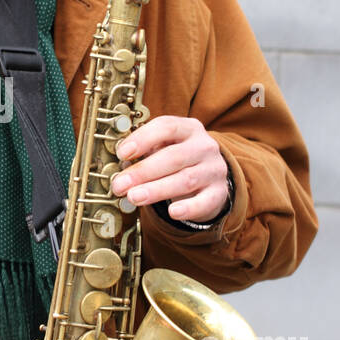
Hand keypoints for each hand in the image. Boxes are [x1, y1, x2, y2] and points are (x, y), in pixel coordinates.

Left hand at [110, 116, 229, 223]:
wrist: (209, 179)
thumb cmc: (178, 161)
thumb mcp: (164, 148)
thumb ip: (145, 152)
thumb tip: (121, 165)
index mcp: (188, 129)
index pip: (166, 127)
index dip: (143, 139)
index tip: (122, 153)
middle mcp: (204, 146)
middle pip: (173, 156)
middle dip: (143, 171)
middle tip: (120, 184)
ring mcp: (214, 170)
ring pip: (185, 180)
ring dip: (156, 190)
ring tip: (134, 197)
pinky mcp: (219, 193)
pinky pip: (204, 202)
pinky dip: (188, 208)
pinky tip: (172, 212)